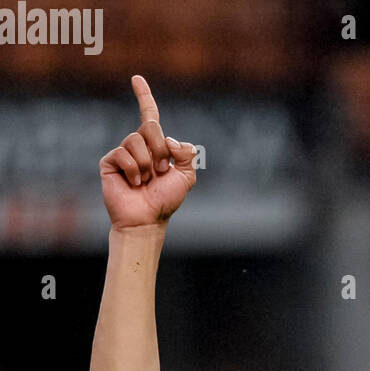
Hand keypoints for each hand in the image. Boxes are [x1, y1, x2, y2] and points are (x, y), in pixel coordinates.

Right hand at [99, 75, 197, 230]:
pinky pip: (124, 154)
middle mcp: (138, 145)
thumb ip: (186, 156)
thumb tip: (172, 140)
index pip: (149, 116)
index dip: (144, 97)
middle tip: (161, 171)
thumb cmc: (165, 201)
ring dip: (147, 164)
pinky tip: (133, 184)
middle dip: (160, 150)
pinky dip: (134, 171)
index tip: (136, 78)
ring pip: (136, 141)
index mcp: (155, 146)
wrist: (146, 219)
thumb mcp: (186, 178)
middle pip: (151, 128)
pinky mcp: (110, 161)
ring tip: (145, 181)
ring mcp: (123, 152)